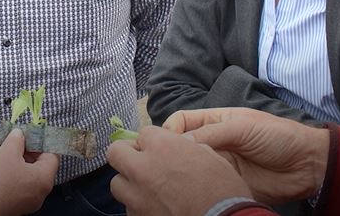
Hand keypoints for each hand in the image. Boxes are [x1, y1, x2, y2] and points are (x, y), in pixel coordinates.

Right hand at [0, 129, 58, 215]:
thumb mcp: (6, 152)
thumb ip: (16, 139)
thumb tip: (19, 134)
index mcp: (44, 179)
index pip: (52, 155)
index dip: (42, 142)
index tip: (30, 134)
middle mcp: (41, 193)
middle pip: (41, 166)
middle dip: (29, 152)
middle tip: (16, 142)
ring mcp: (29, 202)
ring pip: (29, 177)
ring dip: (19, 163)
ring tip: (5, 154)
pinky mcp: (16, 206)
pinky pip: (20, 187)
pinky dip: (13, 176)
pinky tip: (0, 169)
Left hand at [107, 126, 251, 215]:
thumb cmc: (223, 191)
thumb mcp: (210, 157)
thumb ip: (188, 147)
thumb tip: (181, 146)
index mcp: (162, 146)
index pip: (143, 133)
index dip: (153, 141)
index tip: (159, 149)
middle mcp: (142, 168)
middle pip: (116, 152)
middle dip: (127, 154)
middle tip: (142, 162)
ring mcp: (136, 195)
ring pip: (117, 183)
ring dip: (129, 183)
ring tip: (146, 189)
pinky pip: (128, 207)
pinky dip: (137, 206)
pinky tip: (154, 207)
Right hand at [165, 107, 328, 203]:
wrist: (307, 165)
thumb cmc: (278, 136)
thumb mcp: (242, 127)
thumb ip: (210, 133)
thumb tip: (177, 144)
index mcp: (214, 122)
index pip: (180, 122)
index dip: (168, 130)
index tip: (161, 143)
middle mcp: (212, 142)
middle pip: (181, 146)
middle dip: (168, 153)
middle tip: (162, 165)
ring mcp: (218, 164)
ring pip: (189, 167)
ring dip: (180, 172)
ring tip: (173, 179)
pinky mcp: (225, 185)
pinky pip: (204, 186)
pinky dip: (193, 189)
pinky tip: (188, 192)